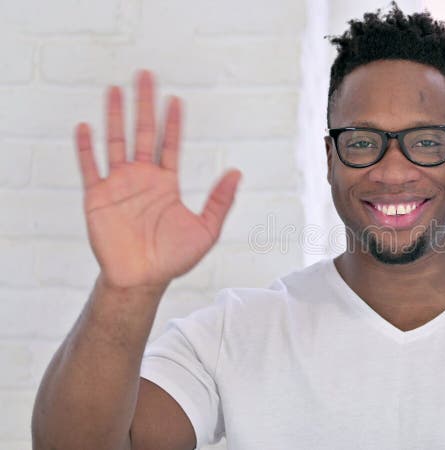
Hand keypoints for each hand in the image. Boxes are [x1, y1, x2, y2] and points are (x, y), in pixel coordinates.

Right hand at [75, 70, 240, 289]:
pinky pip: (90, 167)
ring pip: (116, 142)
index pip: (170, 144)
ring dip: (115, 116)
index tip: (176, 99)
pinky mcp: (97, 197)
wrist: (142, 279)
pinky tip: (86, 127)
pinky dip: (86, 148)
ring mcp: (118, 185)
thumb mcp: (206, 229)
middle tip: (146, 76)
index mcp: (165, 183)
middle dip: (144, 105)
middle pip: (142, 133)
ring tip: (114, 89)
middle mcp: (142, 178)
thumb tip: (237, 172)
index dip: (173, 122)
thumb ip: (220, 201)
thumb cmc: (173, 258)